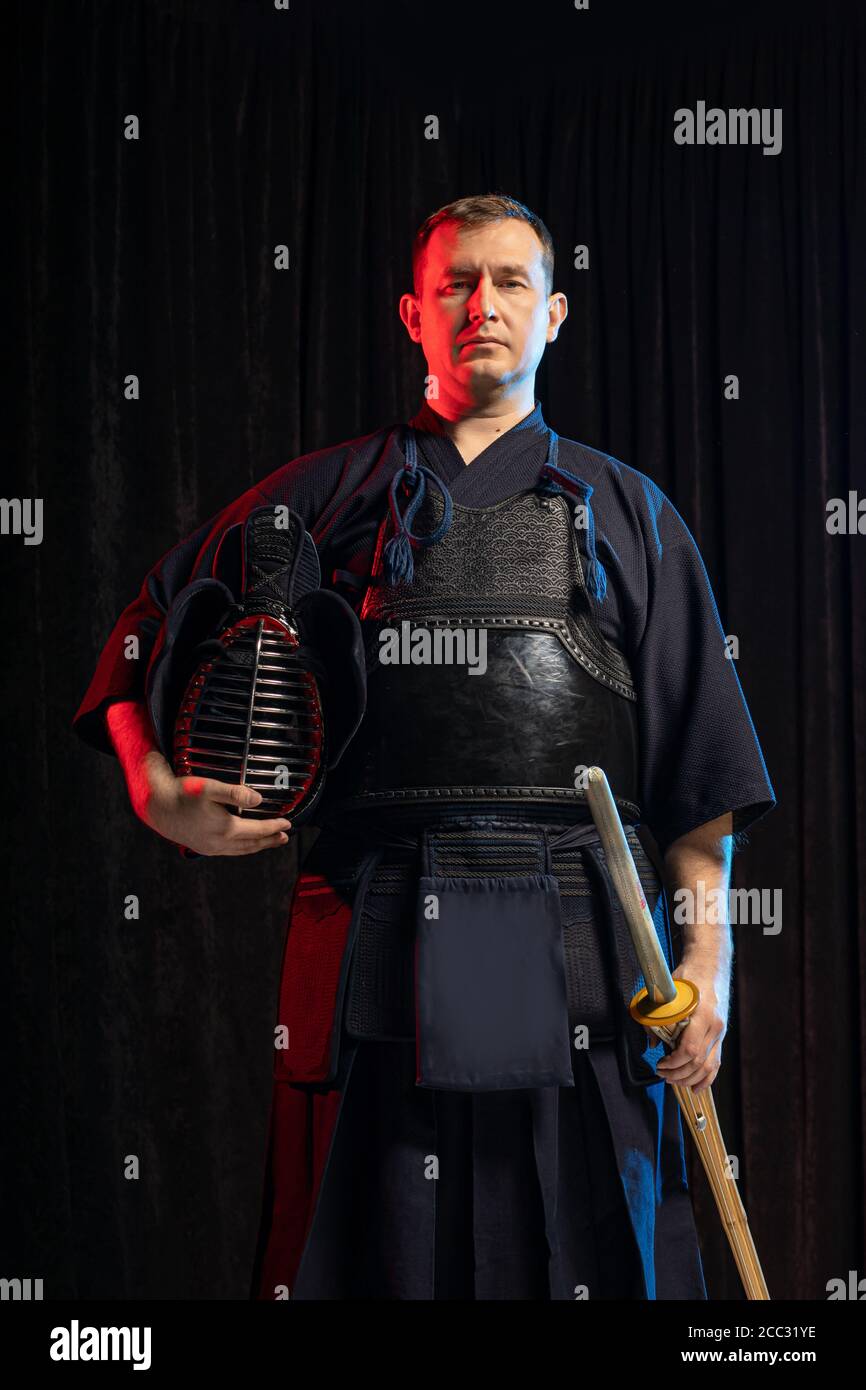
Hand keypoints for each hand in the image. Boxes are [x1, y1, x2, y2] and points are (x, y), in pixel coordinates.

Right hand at [137, 752, 292, 856]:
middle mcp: (219, 843)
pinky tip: (244, 843)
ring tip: (270, 842)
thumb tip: (258, 800)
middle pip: (252, 844)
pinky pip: (230, 851)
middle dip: (270, 840)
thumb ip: (235, 793)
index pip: (257, 830)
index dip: (274, 826)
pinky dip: (243, 848)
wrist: (157, 808)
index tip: (287, 823)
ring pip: (241, 850)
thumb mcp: (209, 788)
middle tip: (284, 837)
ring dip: (258, 846)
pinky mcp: (202, 848)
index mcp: (225, 829)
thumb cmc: (181, 795)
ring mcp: (210, 848)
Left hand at [654, 956, 728, 1091]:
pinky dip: (707, 1078)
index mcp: (703, 1015)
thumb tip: (652, 1041)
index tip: (660, 1064)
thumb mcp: (669, 992)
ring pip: (709, 1066)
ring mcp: (720, 1031)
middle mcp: (715, 1026)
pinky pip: (716, 1061)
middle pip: (699, 1062)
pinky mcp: (721, 1034)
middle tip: (661, 1074)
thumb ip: (658, 1016)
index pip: (690, 1050)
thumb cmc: (689, 975)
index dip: (674, 1063)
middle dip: (678, 1074)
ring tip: (673, 1081)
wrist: (710, 964)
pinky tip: (696, 1088)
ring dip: (690, 1078)